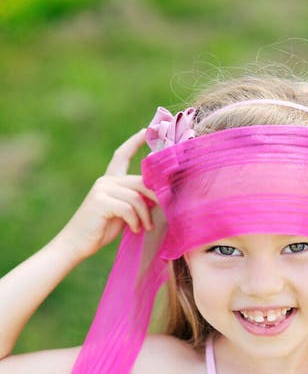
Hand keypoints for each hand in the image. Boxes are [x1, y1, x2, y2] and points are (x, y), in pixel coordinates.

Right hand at [59, 128, 157, 260]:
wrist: (76, 243)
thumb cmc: (100, 229)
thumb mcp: (122, 213)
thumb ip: (135, 202)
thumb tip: (158, 199)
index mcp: (109, 181)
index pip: (121, 155)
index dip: (134, 142)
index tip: (146, 131)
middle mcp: (105, 181)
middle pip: (139, 181)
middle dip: (155, 197)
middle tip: (164, 210)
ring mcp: (102, 189)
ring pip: (136, 197)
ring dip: (145, 215)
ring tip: (144, 227)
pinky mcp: (101, 201)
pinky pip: (129, 208)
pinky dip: (135, 221)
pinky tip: (134, 229)